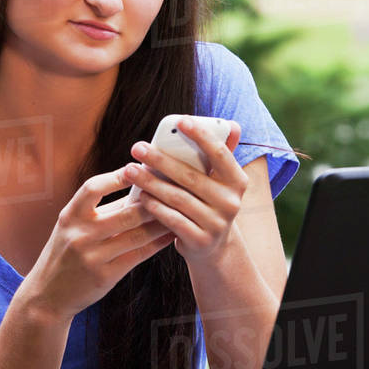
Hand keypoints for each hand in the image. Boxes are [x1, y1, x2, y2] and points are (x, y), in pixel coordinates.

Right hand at [23, 166, 175, 320]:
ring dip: (161, 222)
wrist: (47, 294)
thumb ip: (101, 209)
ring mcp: (92, 257)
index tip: (138, 167)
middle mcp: (80, 235)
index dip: (116, 177)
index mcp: (69, 216)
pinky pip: (138, 255)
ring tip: (180, 211)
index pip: (92, 188)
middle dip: (152, 201)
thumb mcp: (72, 227)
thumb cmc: (66, 253)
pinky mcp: (105, 276)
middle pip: (125, 213)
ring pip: (137, 234)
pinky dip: (157, 243)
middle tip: (174, 189)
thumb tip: (138, 187)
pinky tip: (170, 235)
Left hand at [126, 118, 247, 263]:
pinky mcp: (200, 241)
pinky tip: (140, 196)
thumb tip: (232, 124)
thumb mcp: (221, 182)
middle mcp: (231, 203)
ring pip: (178, 198)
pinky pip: (172, 220)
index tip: (180, 120)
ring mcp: (216, 224)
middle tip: (137, 148)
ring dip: (151, 183)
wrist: (213, 248)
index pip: (220, 154)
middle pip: (191, 176)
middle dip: (161, 160)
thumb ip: (222, 154)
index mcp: (237, 181)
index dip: (202, 136)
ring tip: (130, 170)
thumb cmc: (210, 203)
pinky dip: (155, 207)